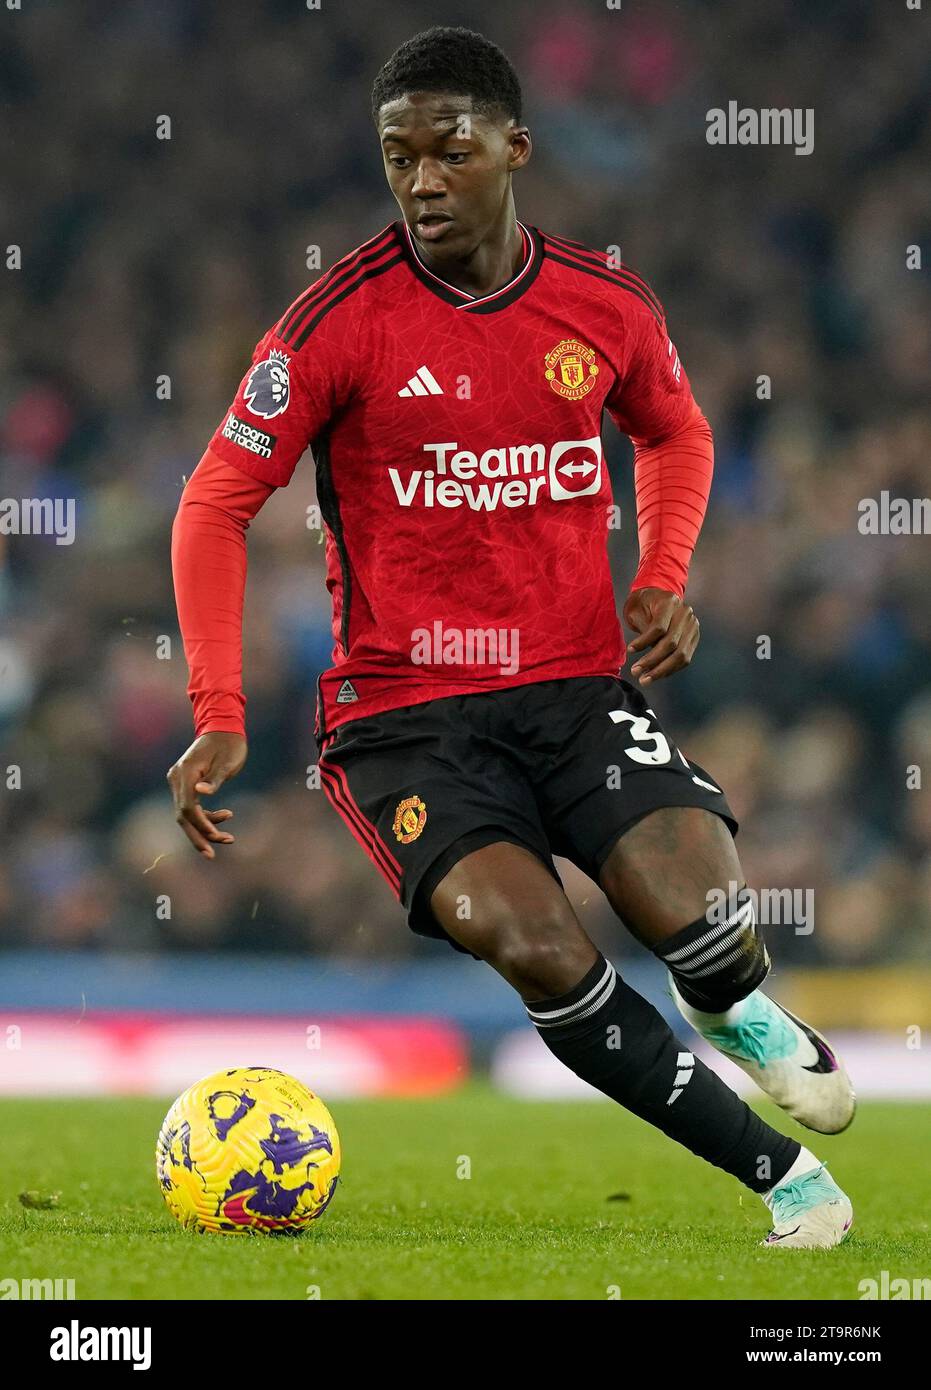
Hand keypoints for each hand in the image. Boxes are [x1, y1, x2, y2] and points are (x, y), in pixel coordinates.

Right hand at [167, 732, 246, 858]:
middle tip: (212, 855)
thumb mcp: (227, 762)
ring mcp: (179, 781)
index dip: (201, 825)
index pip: (187, 808)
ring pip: (186, 814)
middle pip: (182, 816)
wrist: (223, 727)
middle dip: (198, 836)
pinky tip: (225, 816)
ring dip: (205, 828)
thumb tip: (202, 793)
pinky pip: (192, 807)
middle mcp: (177, 778)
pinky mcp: (185, 784)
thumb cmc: (229, 744)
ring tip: (229, 838)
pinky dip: (206, 816)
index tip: (217, 838)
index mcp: (185, 773)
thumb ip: (215, 779)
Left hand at [624, 587, 699, 684]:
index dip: (644, 641)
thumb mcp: (637, 609)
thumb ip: (643, 630)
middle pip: (671, 643)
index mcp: (670, 602)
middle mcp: (685, 613)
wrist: (658, 597)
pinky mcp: (694, 637)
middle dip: (652, 661)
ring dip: (662, 670)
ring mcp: (692, 626)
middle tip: (636, 672)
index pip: (659, 627)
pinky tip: (656, 674)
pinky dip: (670, 669)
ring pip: (681, 655)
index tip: (630, 650)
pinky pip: (685, 658)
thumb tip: (643, 656)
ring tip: (645, 679)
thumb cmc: (643, 604)